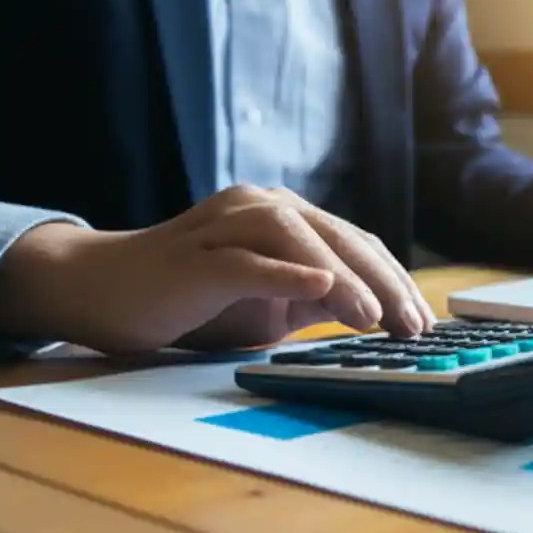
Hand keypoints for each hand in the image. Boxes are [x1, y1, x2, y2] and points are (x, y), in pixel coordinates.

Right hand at [0, 185, 434, 353]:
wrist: (107, 291)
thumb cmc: (196, 299)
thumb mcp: (272, 303)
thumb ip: (320, 300)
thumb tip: (382, 314)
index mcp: (288, 216)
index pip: (356, 243)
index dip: (395, 279)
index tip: (425, 320)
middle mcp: (264, 207)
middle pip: (339, 237)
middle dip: (383, 282)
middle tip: (414, 325)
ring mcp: (228, 225)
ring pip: (299, 240)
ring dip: (344, 278)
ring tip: (376, 317)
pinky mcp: (197, 255)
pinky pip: (248, 260)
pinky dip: (286, 273)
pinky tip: (321, 290)